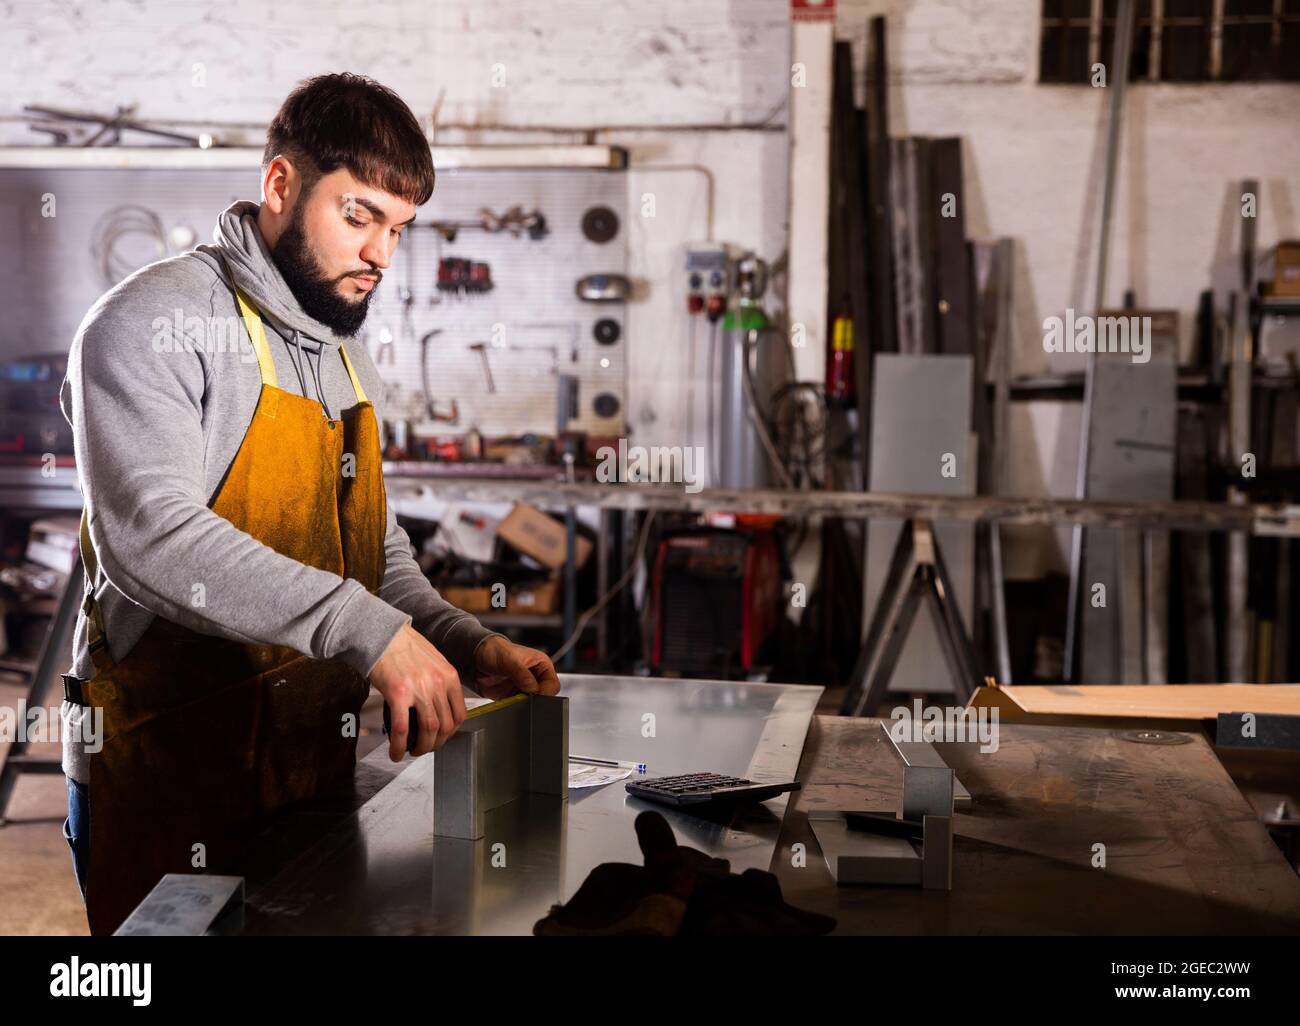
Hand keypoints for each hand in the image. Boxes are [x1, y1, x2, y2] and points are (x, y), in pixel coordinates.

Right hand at [368, 624, 466, 760]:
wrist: (382, 634)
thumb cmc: (404, 646)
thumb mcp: (434, 661)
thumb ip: (440, 681)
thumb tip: (439, 706)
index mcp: (449, 676)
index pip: (460, 714)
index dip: (451, 732)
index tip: (442, 737)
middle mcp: (438, 684)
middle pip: (445, 726)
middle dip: (436, 743)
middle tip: (426, 748)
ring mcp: (419, 689)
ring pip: (428, 730)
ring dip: (421, 748)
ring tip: (412, 751)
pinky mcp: (398, 694)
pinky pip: (402, 729)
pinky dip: (399, 746)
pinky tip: (395, 752)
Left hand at [472, 636, 560, 700]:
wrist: (477, 658)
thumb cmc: (495, 651)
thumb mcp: (510, 660)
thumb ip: (522, 674)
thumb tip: (533, 690)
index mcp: (541, 665)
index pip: (553, 684)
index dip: (545, 691)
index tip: (534, 694)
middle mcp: (536, 677)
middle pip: (545, 696)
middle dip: (535, 699)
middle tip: (523, 697)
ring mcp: (525, 688)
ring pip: (532, 703)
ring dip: (524, 704)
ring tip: (514, 697)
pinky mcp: (514, 696)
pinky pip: (519, 706)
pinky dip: (515, 706)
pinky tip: (508, 701)